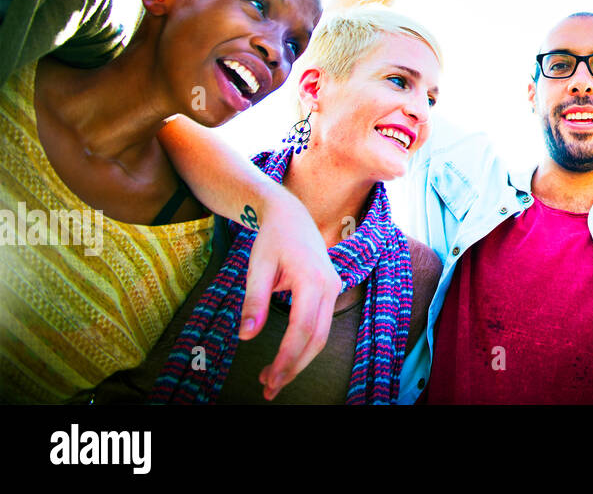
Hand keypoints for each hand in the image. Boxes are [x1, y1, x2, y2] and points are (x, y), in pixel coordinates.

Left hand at [241, 190, 342, 400]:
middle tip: (269, 388)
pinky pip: (321, 325)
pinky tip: (285, 357)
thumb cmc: (272, 239)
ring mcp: (333, 288)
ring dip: (299, 359)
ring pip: (321, 334)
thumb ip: (254, 301)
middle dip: (294, 366)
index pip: (302, 327)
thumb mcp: (257, 267)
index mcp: (312, 278)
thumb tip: (246, 336)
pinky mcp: (329, 291)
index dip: (286, 356)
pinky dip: (304, 345)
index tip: (269, 377)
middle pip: (317, 337)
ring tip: (273, 379)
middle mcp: (329, 285)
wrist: (290, 215)